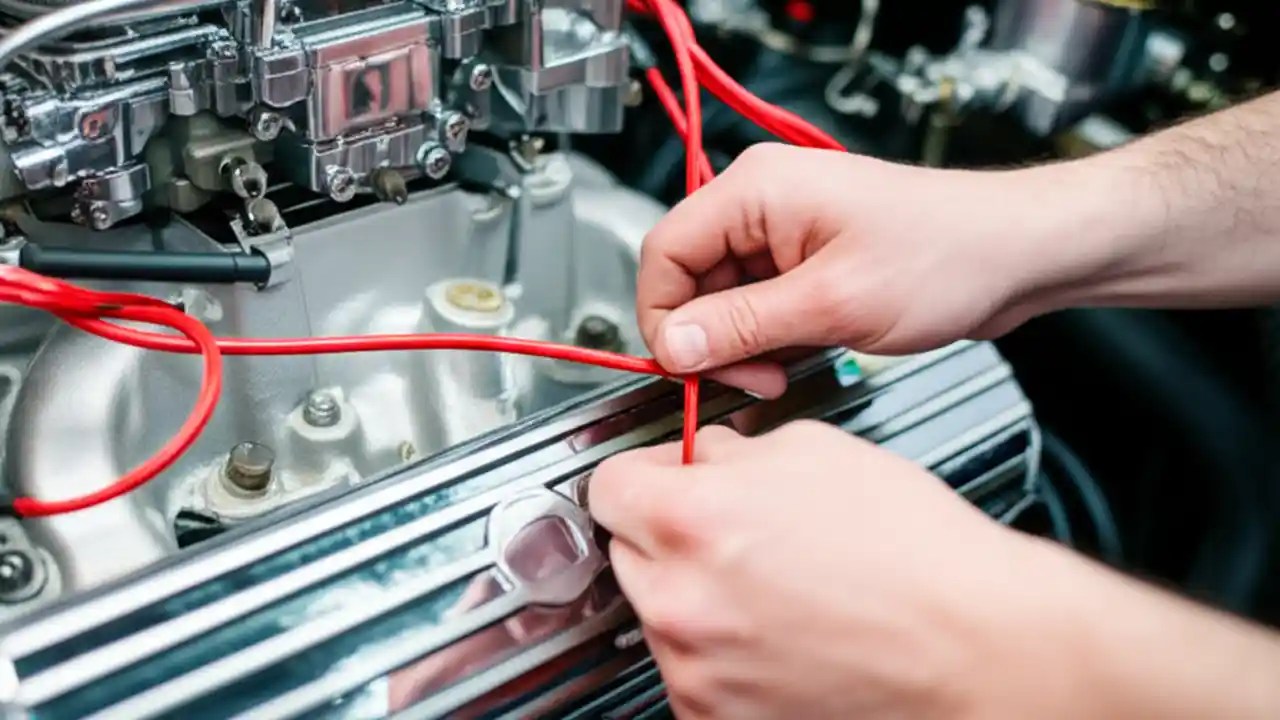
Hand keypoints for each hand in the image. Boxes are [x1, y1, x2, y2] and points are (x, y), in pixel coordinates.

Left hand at [588, 422, 1279, 718]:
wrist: (977, 647)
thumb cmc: (916, 553)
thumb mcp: (815, 452)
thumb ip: (730, 450)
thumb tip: (699, 455)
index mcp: (693, 521)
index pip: (607, 484)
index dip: (644, 473)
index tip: (663, 477)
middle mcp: (680, 601)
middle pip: (626, 549)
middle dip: (668, 532)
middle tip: (733, 529)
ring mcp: (696, 670)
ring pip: (659, 611)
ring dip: (695, 592)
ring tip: (775, 583)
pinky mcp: (717, 719)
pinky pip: (691, 669)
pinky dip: (719, 651)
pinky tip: (779, 629)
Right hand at [637, 144, 1112, 396]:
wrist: (1015, 255)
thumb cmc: (946, 255)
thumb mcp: (832, 303)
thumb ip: (742, 325)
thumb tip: (672, 346)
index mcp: (755, 190)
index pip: (663, 253)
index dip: (664, 319)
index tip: (688, 368)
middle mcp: (761, 203)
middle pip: (689, 281)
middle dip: (711, 340)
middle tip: (750, 380)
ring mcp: (783, 232)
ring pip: (722, 300)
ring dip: (743, 346)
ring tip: (784, 371)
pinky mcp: (805, 260)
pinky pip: (758, 305)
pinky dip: (769, 340)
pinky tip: (801, 356)